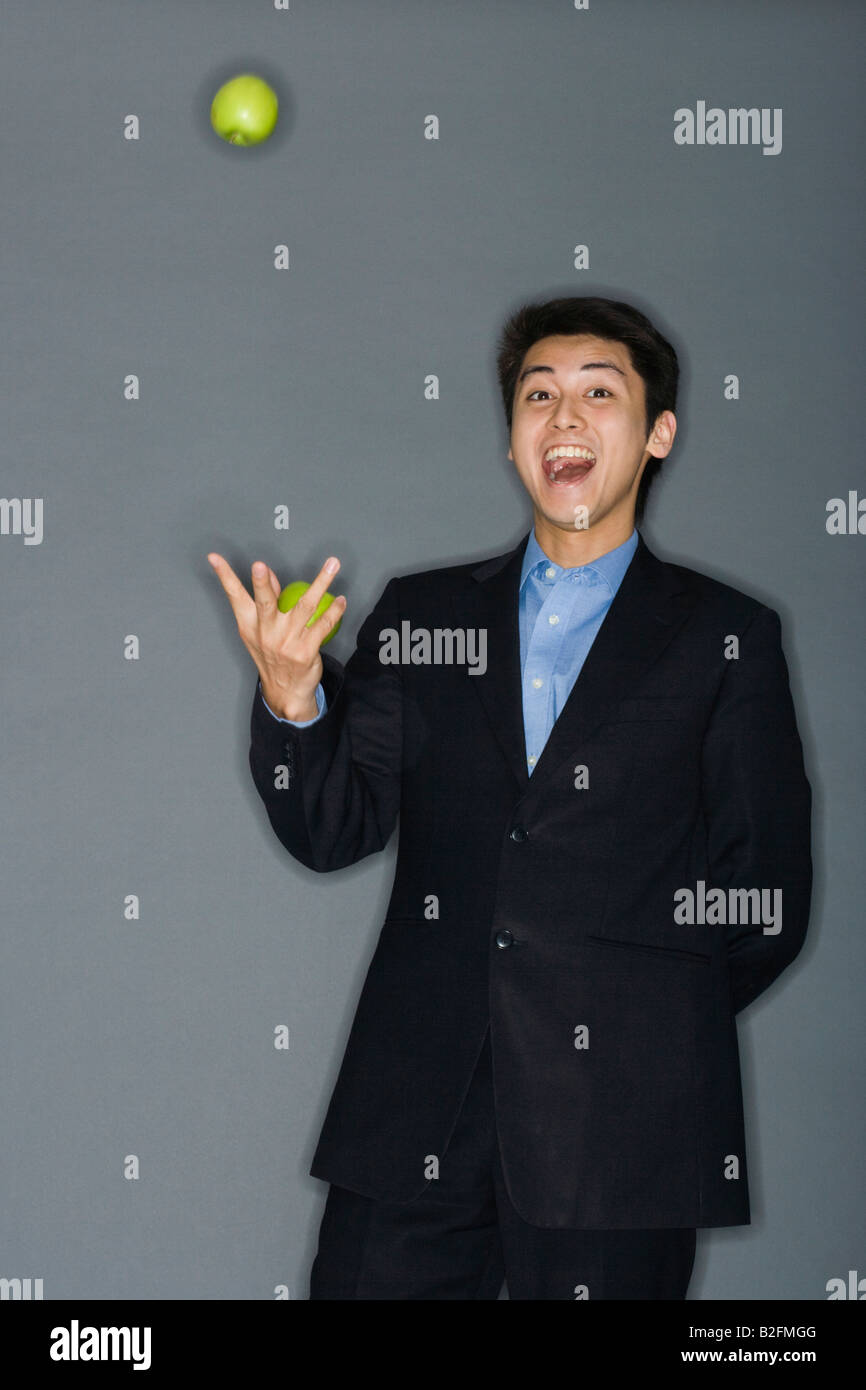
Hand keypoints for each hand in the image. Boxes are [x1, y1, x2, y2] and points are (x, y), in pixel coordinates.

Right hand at [208, 552, 345, 719]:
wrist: (286, 691)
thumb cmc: (272, 656)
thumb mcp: (260, 631)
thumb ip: (264, 601)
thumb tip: (268, 574)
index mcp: (249, 625)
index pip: (235, 596)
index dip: (225, 576)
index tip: (214, 558)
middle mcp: (265, 632)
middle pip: (265, 603)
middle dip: (260, 584)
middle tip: (259, 565)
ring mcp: (286, 642)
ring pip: (305, 606)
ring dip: (321, 582)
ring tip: (332, 565)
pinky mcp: (306, 651)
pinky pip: (324, 625)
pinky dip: (335, 610)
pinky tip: (340, 600)